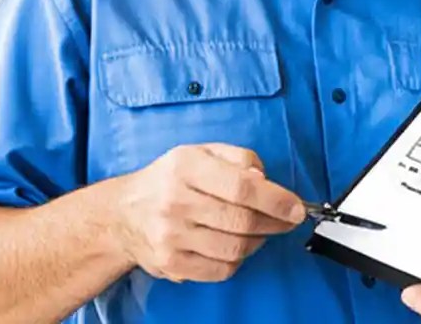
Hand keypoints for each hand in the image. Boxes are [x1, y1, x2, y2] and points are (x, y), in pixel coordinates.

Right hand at [111, 143, 306, 282]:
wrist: (124, 213)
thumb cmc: (171, 179)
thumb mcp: (202, 152)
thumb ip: (238, 157)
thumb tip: (264, 179)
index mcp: (186, 167)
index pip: (242, 186)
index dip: (276, 199)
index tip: (296, 208)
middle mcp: (175, 201)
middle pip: (242, 220)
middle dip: (275, 222)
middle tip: (287, 220)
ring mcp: (171, 236)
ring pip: (235, 248)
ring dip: (258, 241)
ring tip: (259, 230)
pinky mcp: (170, 263)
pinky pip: (221, 269)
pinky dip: (238, 260)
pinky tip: (236, 246)